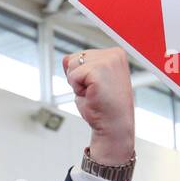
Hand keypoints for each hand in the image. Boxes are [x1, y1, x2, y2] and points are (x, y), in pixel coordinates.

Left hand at [62, 48, 134, 164]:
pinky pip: (73, 76)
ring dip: (77, 84)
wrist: (113, 126)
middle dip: (78, 79)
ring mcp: (108, 61)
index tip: (98, 87)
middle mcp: (114, 55)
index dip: (82, 75)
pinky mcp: (99, 71)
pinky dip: (77, 89)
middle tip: (94, 93)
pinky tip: (91, 96)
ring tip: (93, 94)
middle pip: (75, 58)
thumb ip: (79, 68)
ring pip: (72, 65)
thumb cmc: (103, 107)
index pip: (83, 55)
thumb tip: (65, 59)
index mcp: (115, 55)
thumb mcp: (89, 83)